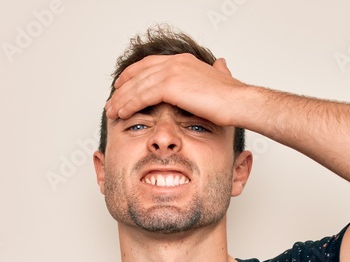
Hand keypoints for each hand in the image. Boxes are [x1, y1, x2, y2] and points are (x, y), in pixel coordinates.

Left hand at [105, 53, 245, 126]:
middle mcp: (175, 63)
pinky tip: (122, 112)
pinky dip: (129, 104)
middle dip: (123, 89)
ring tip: (111, 110)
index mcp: (183, 61)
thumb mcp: (222, 79)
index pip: (149, 65)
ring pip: (137, 85)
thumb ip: (216, 72)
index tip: (122, 86)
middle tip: (111, 101)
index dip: (133, 76)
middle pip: (139, 74)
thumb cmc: (232, 99)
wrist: (238, 102)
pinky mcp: (170, 86)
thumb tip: (221, 64)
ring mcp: (172, 72)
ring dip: (121, 99)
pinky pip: (142, 95)